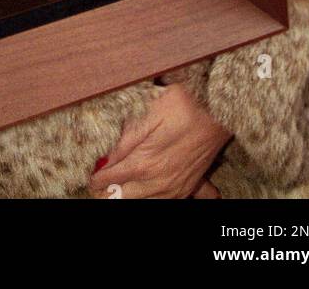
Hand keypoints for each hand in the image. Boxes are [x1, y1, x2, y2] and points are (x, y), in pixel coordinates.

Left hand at [89, 84, 230, 198]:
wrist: (219, 111)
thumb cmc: (184, 105)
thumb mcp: (149, 113)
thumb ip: (125, 138)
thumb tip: (104, 157)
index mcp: (145, 163)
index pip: (110, 178)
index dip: (95, 177)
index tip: (89, 174)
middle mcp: (158, 182)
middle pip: (123, 197)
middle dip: (107, 192)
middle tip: (97, 185)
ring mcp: (174, 188)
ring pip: (143, 203)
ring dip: (127, 196)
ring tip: (115, 190)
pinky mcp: (187, 187)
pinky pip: (165, 202)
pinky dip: (151, 198)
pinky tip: (146, 191)